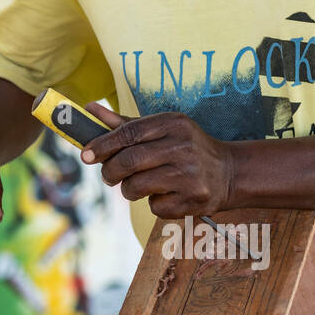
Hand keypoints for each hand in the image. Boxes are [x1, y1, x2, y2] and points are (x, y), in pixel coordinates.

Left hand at [81, 103, 234, 218]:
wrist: (229, 172)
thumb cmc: (187, 148)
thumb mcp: (162, 129)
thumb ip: (126, 123)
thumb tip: (90, 109)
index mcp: (173, 124)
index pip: (128, 132)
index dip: (102, 144)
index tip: (85, 155)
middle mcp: (182, 147)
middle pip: (129, 161)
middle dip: (110, 171)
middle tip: (109, 175)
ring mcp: (188, 174)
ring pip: (136, 186)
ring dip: (128, 189)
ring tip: (139, 185)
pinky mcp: (192, 199)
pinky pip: (154, 206)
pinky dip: (152, 203)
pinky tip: (166, 194)